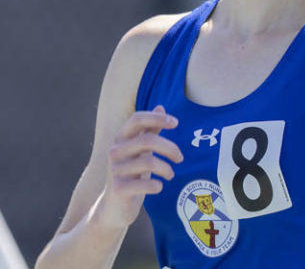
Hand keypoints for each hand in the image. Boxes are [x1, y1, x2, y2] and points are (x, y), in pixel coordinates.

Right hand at [96, 105, 182, 229]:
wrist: (113, 208)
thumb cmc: (131, 174)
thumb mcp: (140, 151)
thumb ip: (150, 130)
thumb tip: (160, 106)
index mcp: (121, 139)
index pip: (136, 119)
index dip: (157, 118)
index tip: (176, 123)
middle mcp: (115, 152)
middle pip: (147, 140)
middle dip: (169, 148)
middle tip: (180, 158)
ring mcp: (115, 171)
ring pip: (149, 162)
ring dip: (166, 169)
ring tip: (170, 174)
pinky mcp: (118, 189)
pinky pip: (144, 184)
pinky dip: (157, 185)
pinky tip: (159, 187)